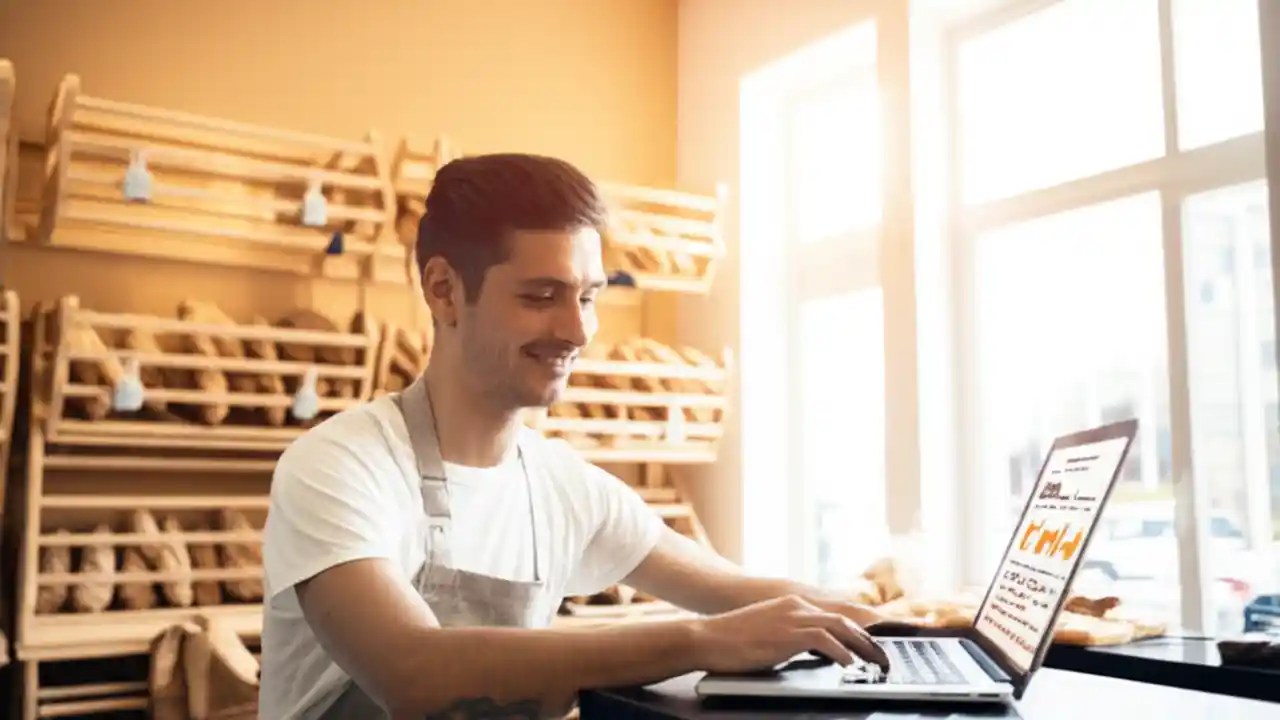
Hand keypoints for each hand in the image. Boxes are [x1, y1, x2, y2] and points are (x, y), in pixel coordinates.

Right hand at [690, 595, 889, 673]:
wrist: (706, 638)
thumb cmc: (732, 641)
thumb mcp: (768, 633)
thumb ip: (792, 637)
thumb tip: (814, 652)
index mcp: (792, 603)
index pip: (834, 614)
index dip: (857, 629)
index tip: (873, 643)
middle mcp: (797, 605)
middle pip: (845, 619)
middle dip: (868, 639)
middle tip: (883, 656)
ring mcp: (793, 617)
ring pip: (841, 628)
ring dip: (863, 646)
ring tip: (875, 662)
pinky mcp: (788, 634)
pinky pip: (825, 641)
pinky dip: (842, 652)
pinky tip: (849, 665)